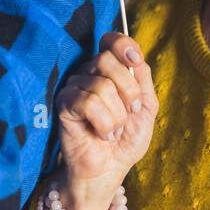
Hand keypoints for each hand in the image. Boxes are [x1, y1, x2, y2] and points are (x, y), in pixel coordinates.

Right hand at [53, 32, 157, 209]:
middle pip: (106, 59)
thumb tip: (135, 58)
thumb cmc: (126, 139)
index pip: (110, 40)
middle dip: (127, 89)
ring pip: (100, 85)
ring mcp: (74, 88)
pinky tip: (103, 134)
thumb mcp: (146, 107)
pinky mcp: (64, 105)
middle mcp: (89, 74)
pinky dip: (104, 123)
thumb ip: (142, 80)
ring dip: (116, 115)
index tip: (136, 61)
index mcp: (109, 71)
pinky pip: (88, 102)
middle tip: (131, 112)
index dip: (122, 45)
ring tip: (114, 131)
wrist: (110, 169)